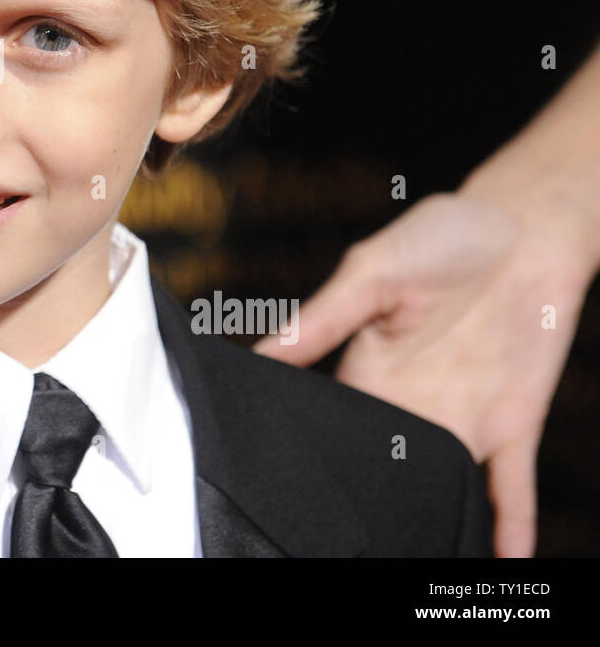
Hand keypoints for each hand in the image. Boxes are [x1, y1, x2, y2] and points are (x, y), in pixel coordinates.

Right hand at [252, 190, 590, 557]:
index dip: (305, 452)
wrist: (526, 227)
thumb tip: (261, 355)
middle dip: (363, 502)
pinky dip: (509, 527)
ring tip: (404, 553)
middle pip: (378, 466)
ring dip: (425, 522)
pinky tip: (503, 561)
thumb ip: (324, 317)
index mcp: (362, 368)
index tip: (278, 483)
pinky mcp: (512, 425)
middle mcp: (407, 403)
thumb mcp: (373, 268)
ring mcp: (460, 418)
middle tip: (340, 537)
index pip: (326, 422)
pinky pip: (510, 488)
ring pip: (437, 488)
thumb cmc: (442, 235)